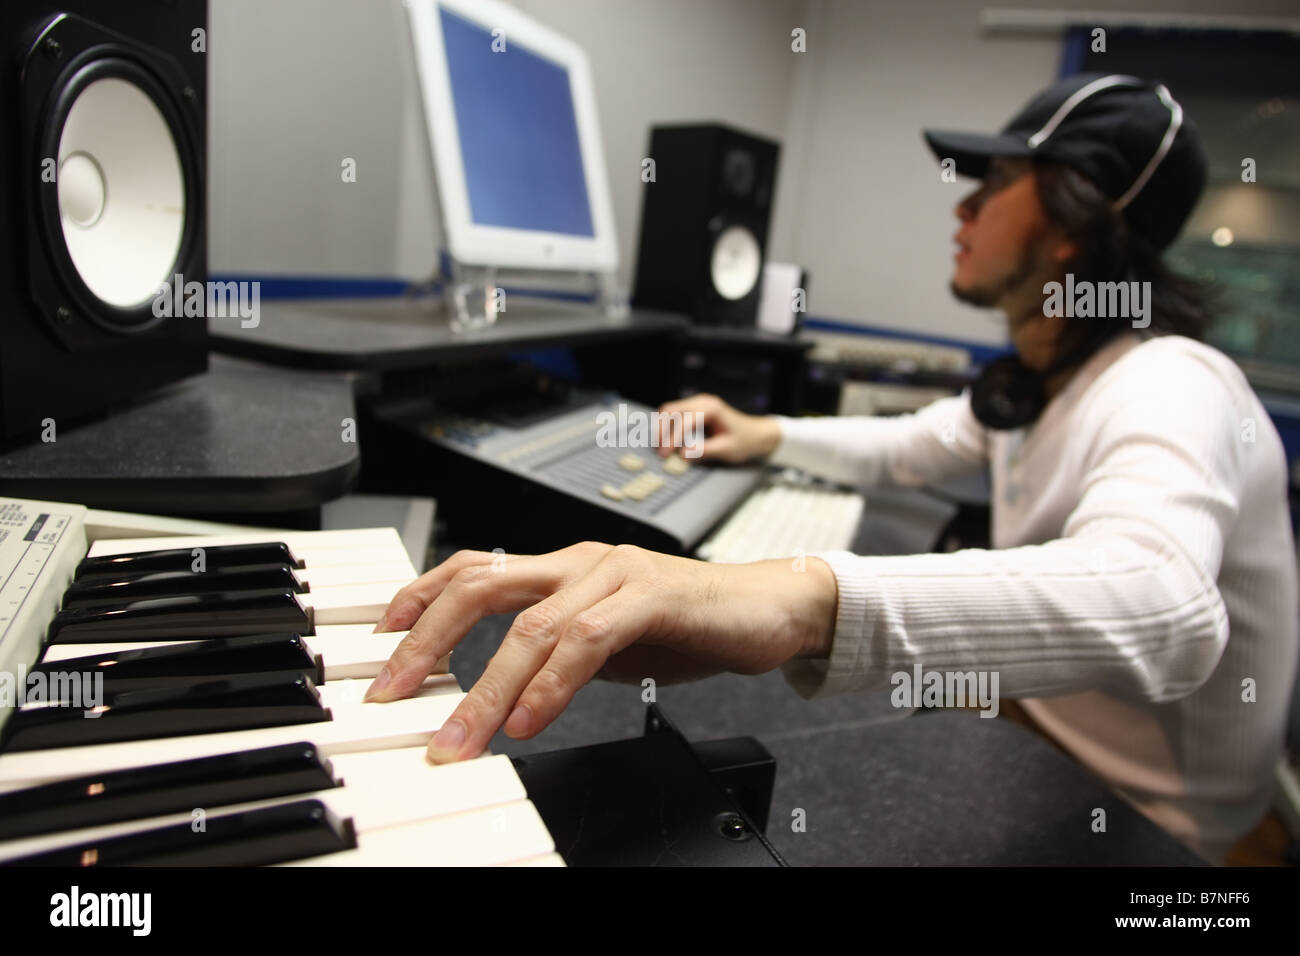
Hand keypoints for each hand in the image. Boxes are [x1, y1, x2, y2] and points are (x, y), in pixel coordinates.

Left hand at [366, 542, 837, 762]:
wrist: (770, 608)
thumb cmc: (689, 623)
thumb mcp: (606, 641)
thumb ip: (557, 655)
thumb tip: (505, 692)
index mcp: (564, 567)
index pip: (474, 568)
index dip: (420, 598)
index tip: (383, 643)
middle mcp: (580, 561)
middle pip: (481, 583)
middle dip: (427, 641)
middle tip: (394, 693)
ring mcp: (614, 572)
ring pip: (530, 623)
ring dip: (485, 687)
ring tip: (460, 738)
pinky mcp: (650, 596)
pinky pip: (586, 639)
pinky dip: (550, 684)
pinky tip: (528, 719)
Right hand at [655, 393, 781, 462]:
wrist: (757, 434)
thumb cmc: (745, 441)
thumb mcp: (727, 450)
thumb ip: (704, 451)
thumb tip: (683, 455)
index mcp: (711, 409)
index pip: (684, 421)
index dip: (672, 439)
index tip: (665, 454)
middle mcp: (703, 402)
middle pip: (670, 410)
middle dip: (661, 431)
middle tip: (659, 451)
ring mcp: (699, 403)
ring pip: (670, 411)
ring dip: (663, 428)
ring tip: (663, 447)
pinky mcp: (696, 409)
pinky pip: (676, 414)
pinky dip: (670, 426)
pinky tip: (670, 441)